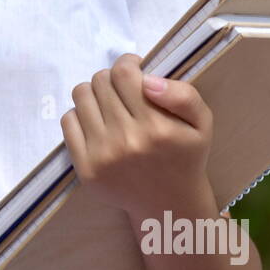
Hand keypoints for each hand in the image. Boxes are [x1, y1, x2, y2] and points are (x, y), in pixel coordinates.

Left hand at [59, 54, 213, 214]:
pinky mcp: (85, 168)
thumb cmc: (185, 158)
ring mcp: (102, 156)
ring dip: (94, 94)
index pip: (123, 74)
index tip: (134, 69)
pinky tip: (97, 123)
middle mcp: (127, 141)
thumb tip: (147, 80)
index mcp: (156, 127)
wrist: (167, 206)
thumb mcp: (202, 124)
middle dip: (112, 79)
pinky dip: (80, 115)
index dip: (127, 63)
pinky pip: (68, 121)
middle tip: (124, 90)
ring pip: (81, 96)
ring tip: (110, 105)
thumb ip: (184, 95)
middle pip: (100, 81)